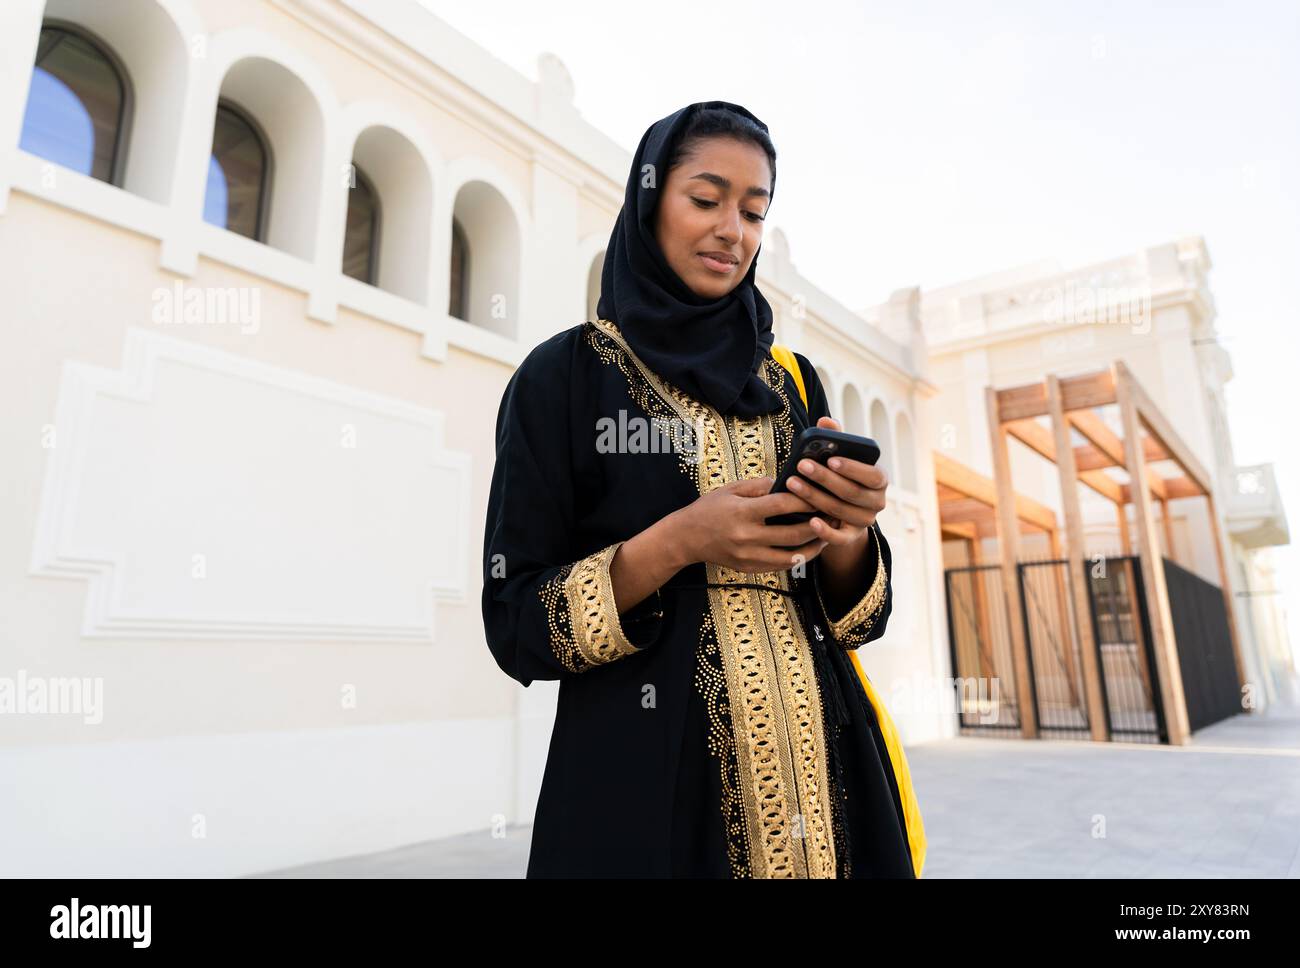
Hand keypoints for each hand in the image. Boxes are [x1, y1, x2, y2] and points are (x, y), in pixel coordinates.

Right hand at [670, 476, 829, 572]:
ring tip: (827, 536)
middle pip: (793, 533)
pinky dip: (796, 558)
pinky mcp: (748, 568)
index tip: (820, 494)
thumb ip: (760, 486)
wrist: (686, 537)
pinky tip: (807, 549)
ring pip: (791, 556)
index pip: (782, 505)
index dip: (805, 500)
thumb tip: (787, 482)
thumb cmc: (710, 509)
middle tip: (833, 516)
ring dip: (813, 547)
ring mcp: (748, 556)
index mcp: (743, 512)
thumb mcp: (731, 489)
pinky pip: (779, 566)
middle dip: (817, 525)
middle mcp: (747, 536)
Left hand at [785, 416, 887, 550]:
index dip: (853, 468)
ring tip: (792, 482)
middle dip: (824, 478)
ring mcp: (865, 521)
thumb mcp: (840, 458)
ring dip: (814, 497)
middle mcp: (877, 502)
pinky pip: (839, 538)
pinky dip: (825, 530)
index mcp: (879, 480)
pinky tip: (810, 521)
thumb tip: (825, 421)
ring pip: (840, 510)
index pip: (872, 475)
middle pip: (851, 492)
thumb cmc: (839, 476)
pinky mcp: (851, 537)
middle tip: (802, 465)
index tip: (831, 459)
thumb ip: (836, 439)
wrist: (842, 511)